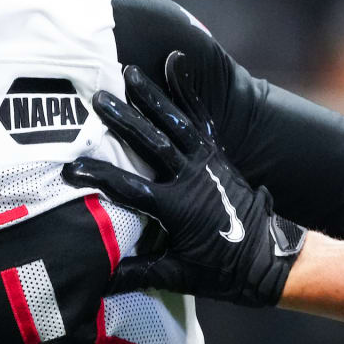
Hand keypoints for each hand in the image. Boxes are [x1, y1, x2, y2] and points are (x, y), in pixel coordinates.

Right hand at [61, 51, 305, 306]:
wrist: (273, 261)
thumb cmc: (224, 271)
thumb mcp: (179, 275)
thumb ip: (139, 272)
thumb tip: (99, 281)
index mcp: (176, 208)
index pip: (128, 187)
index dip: (97, 176)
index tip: (70, 168)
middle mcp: (192, 178)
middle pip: (152, 142)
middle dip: (124, 119)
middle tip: (99, 96)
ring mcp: (208, 162)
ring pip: (176, 122)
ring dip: (152, 96)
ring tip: (129, 72)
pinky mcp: (219, 155)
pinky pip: (200, 118)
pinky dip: (188, 90)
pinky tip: (175, 62)